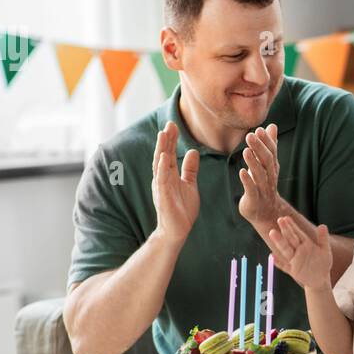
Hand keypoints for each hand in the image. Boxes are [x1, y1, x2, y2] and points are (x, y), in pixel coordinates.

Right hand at [152, 121, 199, 245]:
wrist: (177, 231)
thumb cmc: (182, 209)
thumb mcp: (189, 184)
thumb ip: (190, 169)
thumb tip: (193, 151)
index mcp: (169, 174)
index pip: (169, 153)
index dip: (171, 139)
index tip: (173, 124)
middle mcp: (162, 178)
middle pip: (163, 155)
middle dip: (166, 139)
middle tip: (169, 123)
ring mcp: (161, 186)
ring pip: (160, 164)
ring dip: (162, 149)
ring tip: (164, 134)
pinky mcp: (162, 196)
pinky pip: (161, 179)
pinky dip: (162, 167)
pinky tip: (163, 156)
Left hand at [238, 124, 286, 230]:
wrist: (266, 213)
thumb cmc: (264, 184)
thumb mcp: (267, 164)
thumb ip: (270, 145)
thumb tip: (272, 125)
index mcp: (272, 168)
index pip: (272, 152)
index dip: (266, 142)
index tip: (259, 130)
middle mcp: (270, 177)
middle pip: (267, 162)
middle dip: (260, 149)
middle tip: (250, 136)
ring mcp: (263, 189)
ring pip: (260, 175)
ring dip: (253, 162)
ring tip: (246, 151)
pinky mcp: (254, 200)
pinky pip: (252, 190)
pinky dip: (248, 181)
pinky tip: (242, 172)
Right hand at [267, 215, 332, 291]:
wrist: (320, 279)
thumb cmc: (322, 263)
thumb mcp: (325, 250)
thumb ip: (323, 238)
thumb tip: (323, 225)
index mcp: (305, 244)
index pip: (297, 233)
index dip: (292, 226)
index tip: (286, 218)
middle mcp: (298, 251)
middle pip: (291, 239)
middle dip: (286, 230)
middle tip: (280, 220)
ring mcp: (294, 261)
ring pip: (286, 250)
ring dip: (279, 242)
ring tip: (272, 233)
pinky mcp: (293, 271)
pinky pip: (284, 266)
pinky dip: (278, 263)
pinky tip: (272, 257)